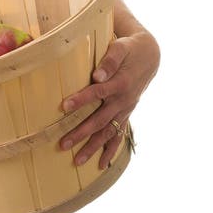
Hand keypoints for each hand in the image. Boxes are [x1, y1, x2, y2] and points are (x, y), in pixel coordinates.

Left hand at [58, 31, 159, 168]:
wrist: (149, 56)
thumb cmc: (130, 49)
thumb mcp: (121, 48)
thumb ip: (110, 60)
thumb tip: (97, 76)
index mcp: (120, 83)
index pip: (97, 93)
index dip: (81, 99)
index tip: (63, 106)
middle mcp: (124, 100)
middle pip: (100, 120)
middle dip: (81, 133)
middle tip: (63, 144)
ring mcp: (126, 109)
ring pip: (109, 132)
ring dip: (93, 147)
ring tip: (77, 161)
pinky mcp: (127, 113)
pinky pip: (119, 135)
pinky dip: (111, 150)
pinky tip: (101, 164)